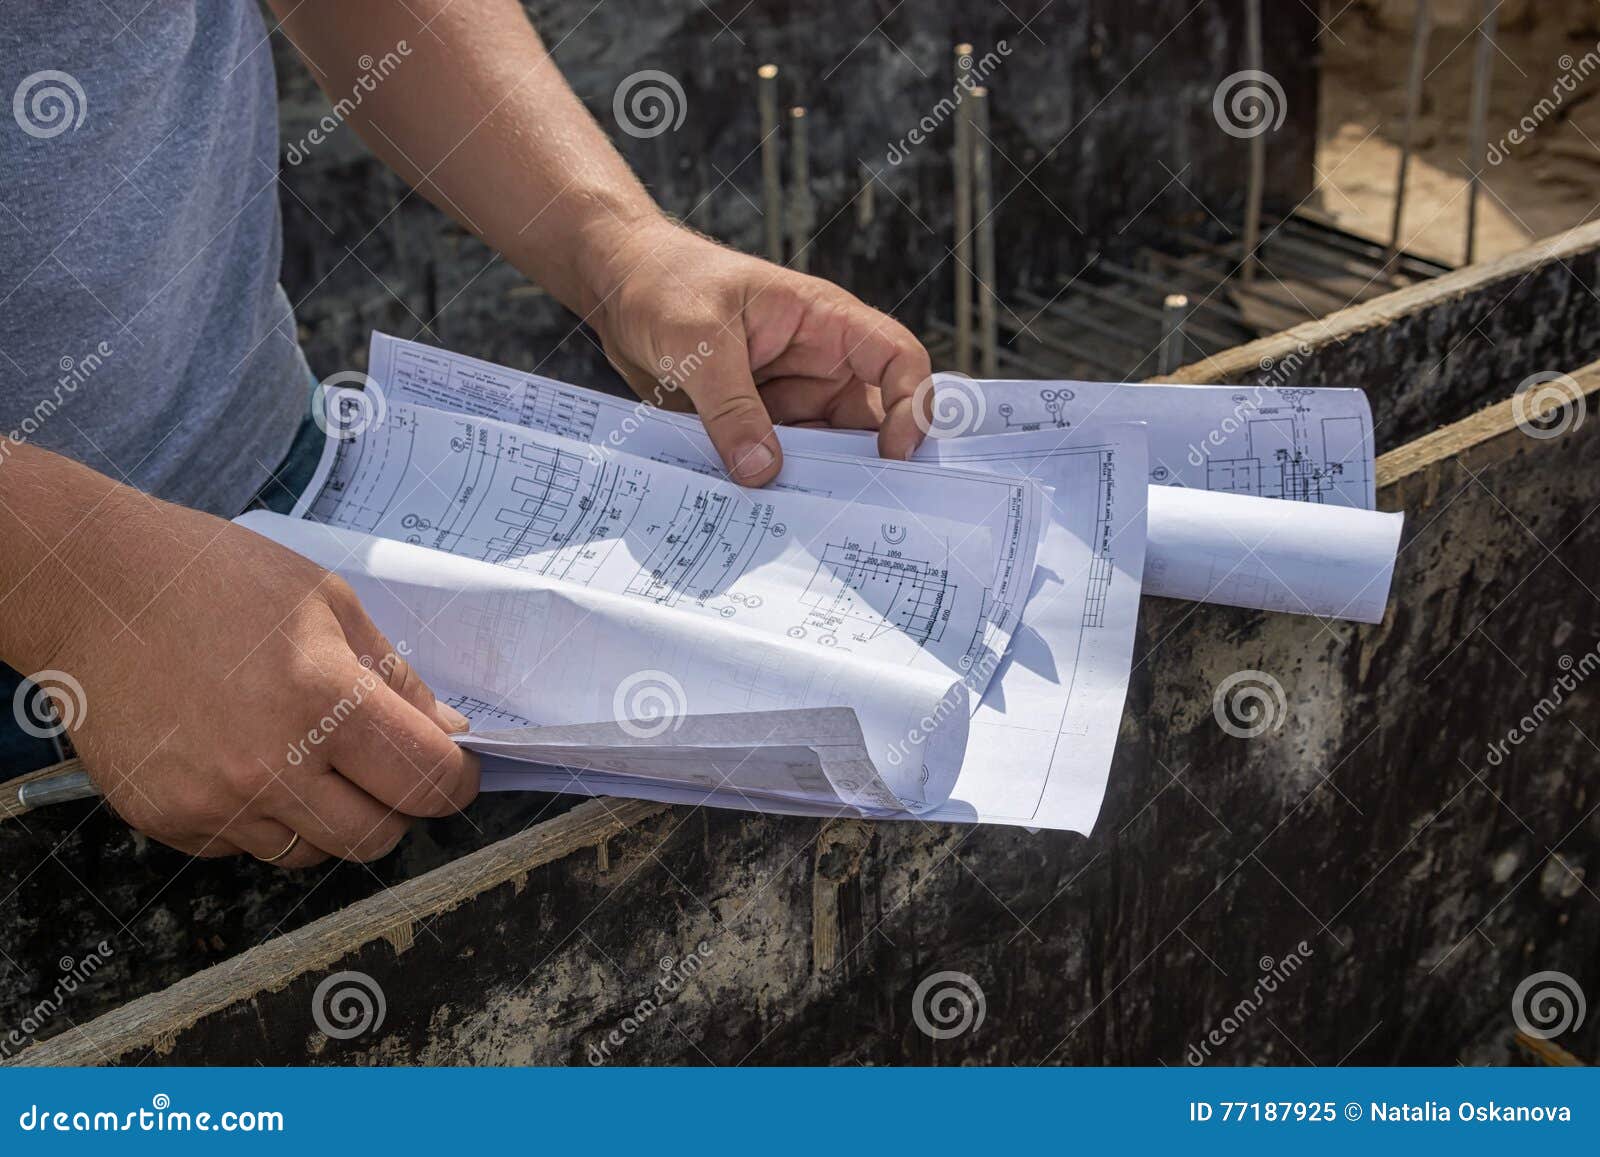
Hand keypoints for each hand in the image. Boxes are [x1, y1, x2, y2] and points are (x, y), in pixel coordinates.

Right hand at [37, 484, 478, 867]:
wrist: (96, 588)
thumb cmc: (219, 579)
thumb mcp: (333, 604)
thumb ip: (398, 679)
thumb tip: (448, 736)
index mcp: (324, 699)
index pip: (425, 779)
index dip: (456, 779)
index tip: (456, 771)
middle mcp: (269, 764)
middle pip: (376, 836)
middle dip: (397, 806)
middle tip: (383, 765)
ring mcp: (213, 801)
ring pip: (311, 851)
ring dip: (327, 816)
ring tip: (302, 751)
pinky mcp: (167, 820)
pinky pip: (245, 846)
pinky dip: (261, 815)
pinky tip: (241, 756)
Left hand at [582, 218, 931, 484]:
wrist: (616, 286)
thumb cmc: (664, 281)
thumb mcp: (698, 340)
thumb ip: (731, 408)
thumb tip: (763, 473)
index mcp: (824, 322)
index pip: (896, 358)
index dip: (909, 406)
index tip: (893, 454)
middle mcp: (815, 363)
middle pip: (864, 421)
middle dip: (859, 465)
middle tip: (844, 512)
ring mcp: (786, 397)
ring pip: (821, 451)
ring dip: (809, 482)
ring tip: (792, 519)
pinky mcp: (753, 423)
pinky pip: (774, 462)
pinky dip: (769, 486)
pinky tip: (755, 511)